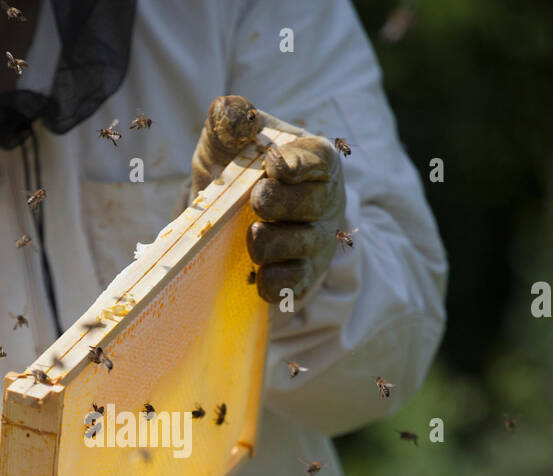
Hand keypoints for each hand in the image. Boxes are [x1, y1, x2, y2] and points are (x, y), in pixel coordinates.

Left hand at [188, 95, 345, 305]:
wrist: (226, 217)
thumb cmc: (237, 170)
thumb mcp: (228, 140)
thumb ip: (230, 120)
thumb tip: (232, 113)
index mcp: (315, 160)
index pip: (320, 159)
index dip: (299, 164)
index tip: (274, 166)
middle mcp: (326, 201)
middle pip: (312, 204)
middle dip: (276, 203)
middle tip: (255, 200)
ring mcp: (318, 241)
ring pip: (301, 246)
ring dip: (267, 242)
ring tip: (250, 234)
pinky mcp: (304, 277)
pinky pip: (293, 284)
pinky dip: (270, 280)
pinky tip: (253, 271)